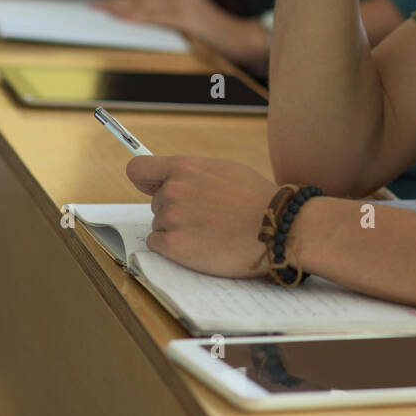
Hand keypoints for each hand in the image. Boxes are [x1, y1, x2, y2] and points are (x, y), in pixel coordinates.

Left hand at [92, 0, 264, 63]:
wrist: (237, 38)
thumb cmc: (209, 32)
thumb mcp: (184, 16)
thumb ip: (162, 11)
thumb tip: (133, 12)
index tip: (99, 1)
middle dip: (114, 1)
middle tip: (92, 7)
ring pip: (143, 4)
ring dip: (120, 8)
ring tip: (100, 12)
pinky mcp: (187, 14)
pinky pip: (154, 16)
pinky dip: (136, 17)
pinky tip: (120, 18)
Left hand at [125, 155, 277, 276]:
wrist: (276, 226)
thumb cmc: (257, 199)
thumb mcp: (225, 170)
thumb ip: (194, 173)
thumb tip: (175, 179)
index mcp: (184, 167)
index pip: (138, 169)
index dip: (144, 180)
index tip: (151, 187)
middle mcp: (173, 189)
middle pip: (156, 202)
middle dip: (175, 210)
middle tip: (205, 217)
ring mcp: (172, 217)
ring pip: (159, 225)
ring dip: (177, 230)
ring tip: (209, 232)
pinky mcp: (174, 245)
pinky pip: (158, 245)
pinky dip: (173, 248)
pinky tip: (198, 245)